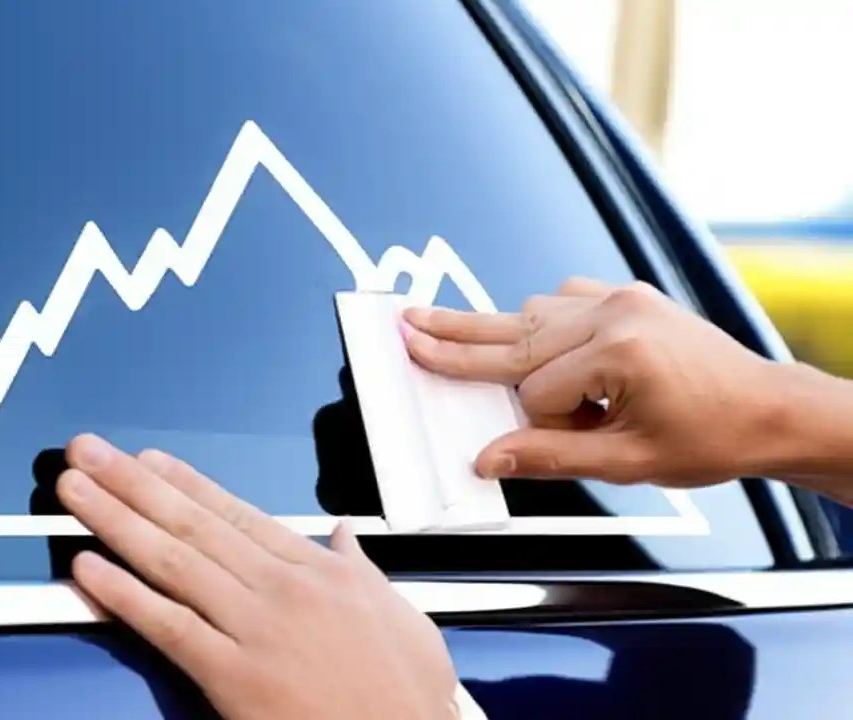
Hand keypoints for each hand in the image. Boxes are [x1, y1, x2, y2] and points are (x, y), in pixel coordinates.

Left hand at [56, 434, 461, 719]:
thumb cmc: (406, 696)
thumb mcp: (400, 616)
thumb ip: (361, 569)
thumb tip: (344, 537)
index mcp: (319, 570)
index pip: (235, 511)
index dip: (183, 482)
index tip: (146, 460)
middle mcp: (281, 588)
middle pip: (191, 523)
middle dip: (132, 483)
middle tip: (88, 453)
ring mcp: (255, 629)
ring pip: (170, 560)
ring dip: (114, 519)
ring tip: (74, 492)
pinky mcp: (234, 676)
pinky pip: (167, 625)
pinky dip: (123, 594)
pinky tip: (88, 569)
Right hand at [402, 278, 783, 486]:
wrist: (769, 408)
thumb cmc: (711, 437)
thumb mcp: (629, 462)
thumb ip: (550, 457)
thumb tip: (488, 458)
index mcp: (618, 352)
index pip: (536, 392)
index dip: (545, 425)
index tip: (569, 438)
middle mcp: (614, 312)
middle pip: (512, 333)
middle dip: (453, 337)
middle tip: (403, 326)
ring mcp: (619, 297)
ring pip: (531, 314)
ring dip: (506, 340)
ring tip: (436, 328)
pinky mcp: (624, 293)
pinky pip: (561, 299)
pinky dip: (543, 324)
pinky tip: (544, 344)